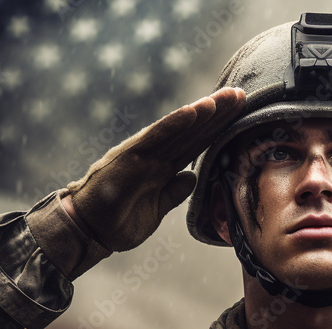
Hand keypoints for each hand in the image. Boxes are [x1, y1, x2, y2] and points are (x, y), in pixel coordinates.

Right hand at [65, 87, 245, 250]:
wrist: (88, 231)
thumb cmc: (118, 221)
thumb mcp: (156, 210)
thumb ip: (174, 192)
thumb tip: (192, 177)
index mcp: (163, 167)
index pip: (196, 144)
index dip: (218, 129)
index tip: (241, 113)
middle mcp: (155, 155)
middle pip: (192, 131)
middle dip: (218, 113)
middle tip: (242, 94)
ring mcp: (143, 153)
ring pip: (178, 129)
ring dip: (203, 112)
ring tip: (225, 97)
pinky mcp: (130, 157)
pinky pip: (156, 137)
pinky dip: (175, 123)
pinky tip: (194, 111)